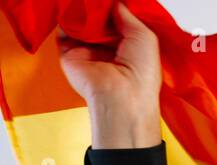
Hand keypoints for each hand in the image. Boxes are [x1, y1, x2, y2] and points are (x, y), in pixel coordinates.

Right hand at [57, 2, 161, 148]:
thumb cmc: (141, 73)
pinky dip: (68, 17)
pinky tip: (76, 10)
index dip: (116, 10)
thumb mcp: (145, 37)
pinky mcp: (71, 54)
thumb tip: (115, 3)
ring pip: (82, 23)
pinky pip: (65, 29)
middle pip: (99, 21)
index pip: (119, 23)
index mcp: (130, 50)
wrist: (120, 96)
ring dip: (84, 11)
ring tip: (88, 4)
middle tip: (98, 1)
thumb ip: (128, 15)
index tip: (113, 2)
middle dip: (99, 9)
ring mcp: (89, 51)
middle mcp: (109, 50)